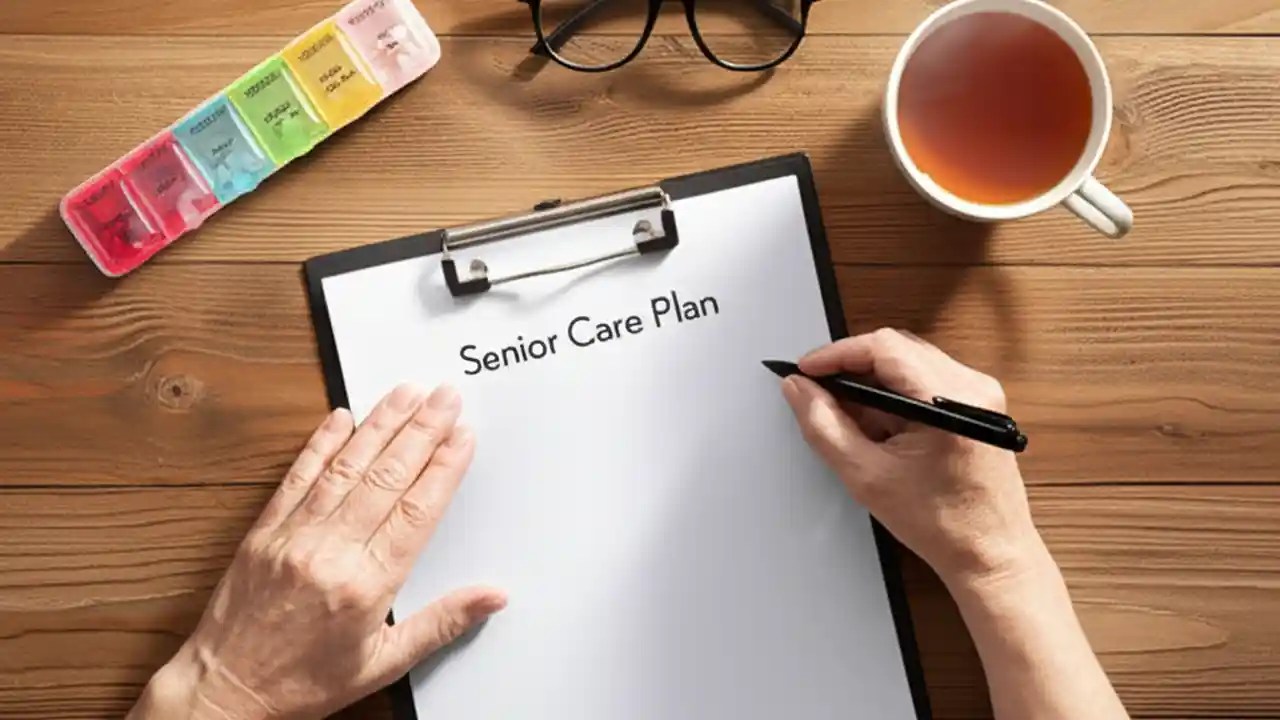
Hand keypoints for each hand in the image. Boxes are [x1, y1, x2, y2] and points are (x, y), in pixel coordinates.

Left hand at [128, 384, 505, 719]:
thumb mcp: (383, 663)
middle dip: (422, 430)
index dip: (444, 468)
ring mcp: (294, 536)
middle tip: (445, 397)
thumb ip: (441, 623)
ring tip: (405, 393)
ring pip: (346, 467)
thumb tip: (491, 597)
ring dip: (380, 424)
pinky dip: (321, 444)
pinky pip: (298, 476)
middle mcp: (330, 552)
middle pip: (387, 477)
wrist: (225, 691)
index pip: (416, 511)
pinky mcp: (265, 530)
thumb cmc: (301, 682)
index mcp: (365, 586)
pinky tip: (340, 417)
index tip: (462, 437)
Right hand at [781, 329, 1041, 589]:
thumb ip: (824, 425)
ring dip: (872, 384)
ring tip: (850, 420)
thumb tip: (799, 389)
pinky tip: (879, 427)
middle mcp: (972, 387)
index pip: (883, 347)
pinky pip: (925, 380)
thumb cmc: (944, 525)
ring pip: (908, 363)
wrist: (990, 554)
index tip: (807, 369)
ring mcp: (979, 393)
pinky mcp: (978, 404)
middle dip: (852, 367)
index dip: (836, 353)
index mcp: (950, 400)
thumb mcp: (866, 476)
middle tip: (819, 392)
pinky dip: (894, 396)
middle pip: (896, 349)